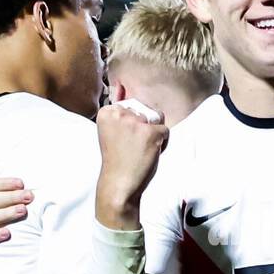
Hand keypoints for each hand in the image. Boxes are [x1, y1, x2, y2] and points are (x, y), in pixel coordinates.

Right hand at [94, 103, 168, 228]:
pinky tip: (149, 154)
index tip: (124, 140)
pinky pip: (166, 131)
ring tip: (141, 149)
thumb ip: (121, 114)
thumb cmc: (117, 161)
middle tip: (133, 147)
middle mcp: (120, 113)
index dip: (134, 124)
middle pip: (146, 110)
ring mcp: (136, 122)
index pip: (133, 105)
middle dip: (145, 127)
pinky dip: (162, 145)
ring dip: (155, 134)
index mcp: (107, 112)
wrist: (118, 185)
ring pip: (157, 119)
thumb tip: (123, 89)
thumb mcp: (113, 131)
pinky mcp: (151, 133)